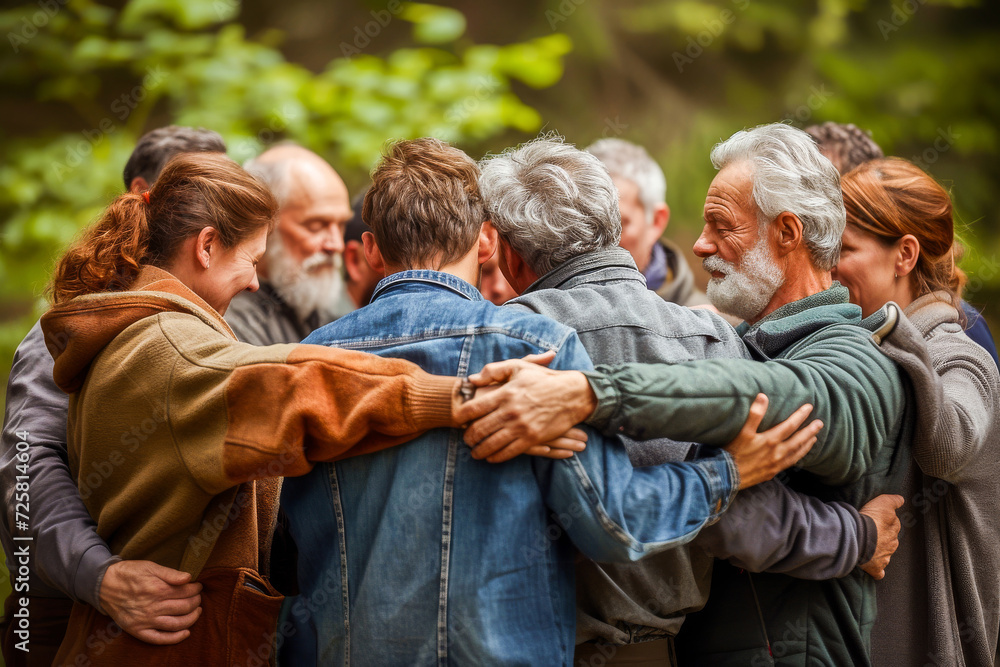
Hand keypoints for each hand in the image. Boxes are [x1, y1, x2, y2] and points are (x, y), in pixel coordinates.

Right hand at [99, 560, 202, 643]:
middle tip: (198, 597)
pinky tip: (186, 632)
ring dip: (192, 618)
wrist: (104, 585)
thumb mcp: (150, 566)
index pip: (186, 591)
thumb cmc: (129, 573)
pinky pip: (159, 639)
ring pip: (177, 624)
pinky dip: (175, 638)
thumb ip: (170, 573)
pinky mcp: (138, 631)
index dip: (196, 589)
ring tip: (197, 611)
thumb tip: (189, 578)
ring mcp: (145, 621)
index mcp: (157, 589)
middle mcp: (153, 607)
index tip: (198, 586)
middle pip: (184, 607)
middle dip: (196, 602)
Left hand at [455, 351, 596, 462]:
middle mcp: (510, 412)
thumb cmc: (543, 379)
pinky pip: (508, 453)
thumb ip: (493, 371)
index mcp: (504, 394)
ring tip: (475, 452)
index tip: (458, 420)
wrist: (572, 394)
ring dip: (479, 451)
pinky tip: (491, 457)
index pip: (473, 409)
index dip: (461, 416)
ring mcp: (521, 427)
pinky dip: (496, 457)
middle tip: (466, 439)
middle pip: (478, 430)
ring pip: (491, 445)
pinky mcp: (532, 439)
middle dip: (468, 438)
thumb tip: (472, 380)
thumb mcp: (518, 367)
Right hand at [725, 394, 821, 489]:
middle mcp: (777, 452)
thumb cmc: (734, 452)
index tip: (809, 408)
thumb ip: (754, 414)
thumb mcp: (743, 431)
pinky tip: (798, 455)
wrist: (728, 476)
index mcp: (771, 440)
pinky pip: (790, 463)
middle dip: (810, 431)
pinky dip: (798, 457)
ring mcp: (776, 463)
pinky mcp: (772, 472)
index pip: (790, 425)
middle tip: (820, 423)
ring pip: (797, 453)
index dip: (800, 416)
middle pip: (798, 440)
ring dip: (807, 445)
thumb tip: (763, 396)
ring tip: (814, 439)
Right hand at [859, 494, 903, 579]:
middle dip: (883, 538)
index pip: (893, 525)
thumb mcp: (883, 503)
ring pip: (885, 555)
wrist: (859, 537)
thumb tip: (901, 500)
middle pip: (889, 541)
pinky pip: (879, 571)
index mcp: (894, 529)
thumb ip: (893, 501)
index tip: (878, 521)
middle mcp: (892, 544)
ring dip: (879, 552)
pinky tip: (875, 570)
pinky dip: (877, 571)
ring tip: (869, 549)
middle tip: (872, 534)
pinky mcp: (875, 567)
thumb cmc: (870, 520)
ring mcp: (884, 556)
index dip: (885, 522)